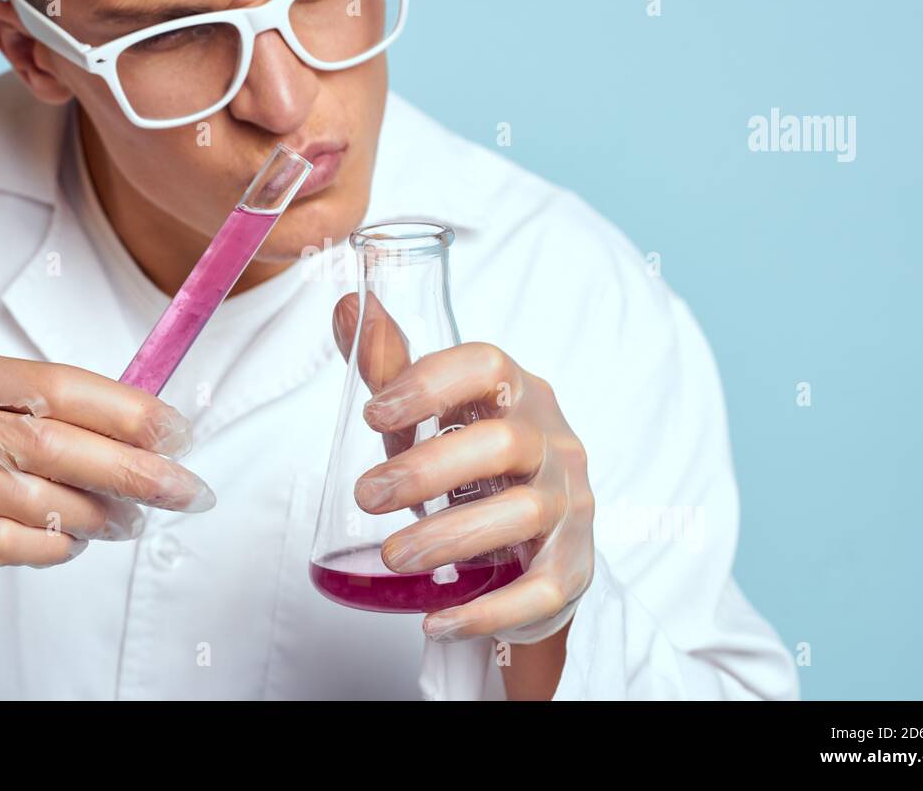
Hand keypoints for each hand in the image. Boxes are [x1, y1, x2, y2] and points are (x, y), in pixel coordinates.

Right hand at [0, 345, 211, 593]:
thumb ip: (40, 400)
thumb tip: (140, 423)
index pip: (62, 386)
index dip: (129, 412)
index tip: (179, 431)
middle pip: (59, 446)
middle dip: (136, 471)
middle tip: (186, 489)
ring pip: (43, 501)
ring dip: (104, 515)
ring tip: (135, 519)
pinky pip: (16, 544)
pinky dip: (60, 544)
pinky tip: (77, 539)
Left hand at [333, 295, 593, 644]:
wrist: (535, 536)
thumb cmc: (474, 462)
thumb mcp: (432, 414)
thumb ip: (391, 364)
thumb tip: (349, 302)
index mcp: (517, 393)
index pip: (487, 364)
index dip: (430, 382)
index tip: (372, 412)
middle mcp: (552, 441)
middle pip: (502, 444)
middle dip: (427, 471)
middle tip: (365, 496)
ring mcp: (570, 504)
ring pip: (522, 514)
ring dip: (450, 537)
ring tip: (393, 556)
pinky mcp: (573, 566)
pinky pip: (540, 590)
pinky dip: (488, 610)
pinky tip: (435, 620)